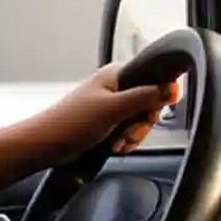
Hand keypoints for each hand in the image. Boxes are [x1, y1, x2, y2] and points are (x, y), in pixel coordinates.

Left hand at [31, 63, 180, 163]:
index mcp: (117, 74)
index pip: (154, 79)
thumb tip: (173, 88)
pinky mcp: (107, 121)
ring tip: (117, 142)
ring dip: (132, 135)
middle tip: (128, 132)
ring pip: (140, 120)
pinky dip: (125, 140)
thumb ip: (145, 97)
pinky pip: (128, 130)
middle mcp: (115, 86)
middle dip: (141, 124)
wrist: (47, 144)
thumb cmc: (72, 122)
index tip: (149, 114)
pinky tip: (114, 146)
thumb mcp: (114, 109)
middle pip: (150, 103)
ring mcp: (111, 104)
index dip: (157, 99)